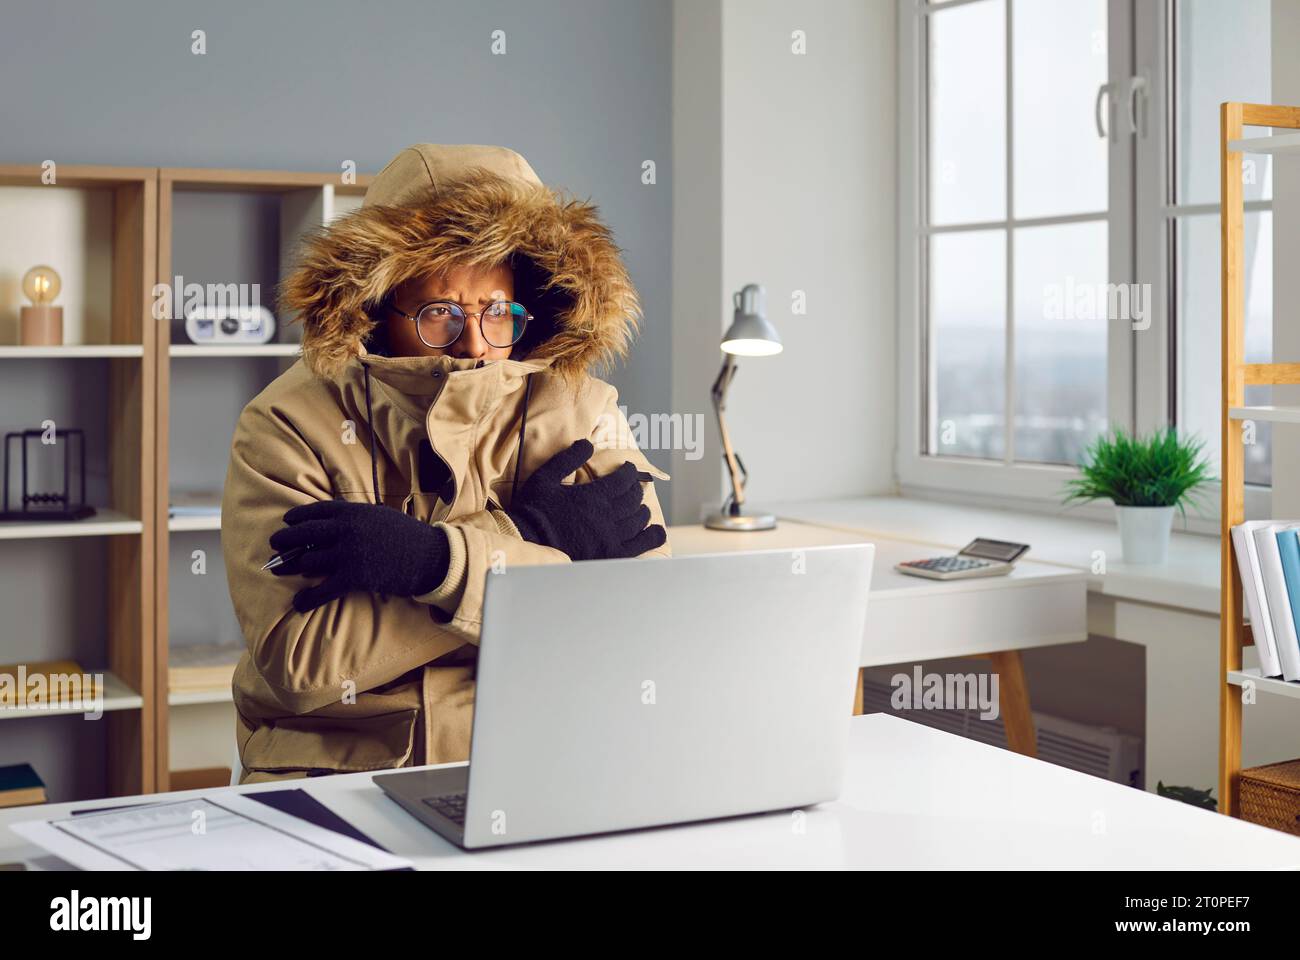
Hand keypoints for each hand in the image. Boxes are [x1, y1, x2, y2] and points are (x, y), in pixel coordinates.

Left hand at [269, 500, 449, 612]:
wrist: (430, 557)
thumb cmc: (408, 536)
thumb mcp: (380, 516)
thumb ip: (357, 516)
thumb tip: (336, 521)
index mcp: (353, 512)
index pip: (316, 511)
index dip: (297, 516)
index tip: (286, 521)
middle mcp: (346, 530)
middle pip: (304, 534)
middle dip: (285, 540)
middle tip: (274, 545)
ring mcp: (348, 553)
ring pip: (308, 561)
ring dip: (294, 567)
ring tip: (284, 571)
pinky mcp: (353, 577)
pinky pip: (322, 590)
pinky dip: (307, 598)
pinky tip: (298, 602)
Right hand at [507, 439, 666, 560]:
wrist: (527, 542)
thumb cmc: (534, 509)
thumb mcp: (545, 477)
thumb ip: (568, 459)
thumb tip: (588, 443)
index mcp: (593, 496)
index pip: (624, 479)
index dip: (629, 472)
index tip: (628, 469)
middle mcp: (606, 516)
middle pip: (634, 499)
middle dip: (635, 489)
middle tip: (632, 488)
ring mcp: (611, 538)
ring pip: (639, 520)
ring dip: (641, 510)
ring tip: (638, 508)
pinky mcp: (612, 555)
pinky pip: (642, 545)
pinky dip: (652, 536)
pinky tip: (653, 531)